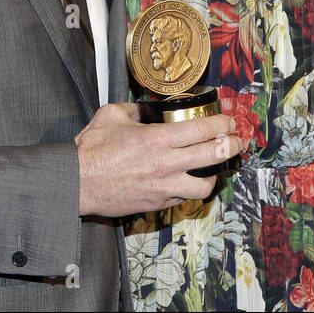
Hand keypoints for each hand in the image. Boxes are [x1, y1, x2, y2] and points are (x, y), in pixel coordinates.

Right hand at [75, 103, 240, 216]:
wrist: (76, 182)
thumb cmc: (91, 149)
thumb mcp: (112, 115)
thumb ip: (136, 109)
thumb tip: (148, 108)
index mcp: (157, 138)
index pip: (203, 130)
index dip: (223, 124)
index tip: (230, 120)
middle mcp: (166, 164)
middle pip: (214, 155)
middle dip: (232, 145)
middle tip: (237, 140)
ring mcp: (163, 187)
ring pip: (204, 185)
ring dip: (213, 175)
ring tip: (213, 168)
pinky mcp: (156, 204)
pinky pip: (183, 198)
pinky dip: (188, 189)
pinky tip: (187, 181)